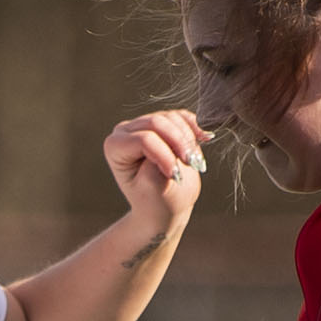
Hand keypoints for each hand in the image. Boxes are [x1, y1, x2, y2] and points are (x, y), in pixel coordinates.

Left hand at [104, 110, 208, 229]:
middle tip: (191, 162)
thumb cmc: (156, 200)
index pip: (144, 139)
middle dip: (178, 142)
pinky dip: (195, 126)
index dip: (164, 154)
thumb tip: (173, 138)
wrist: (165, 205)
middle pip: (157, 122)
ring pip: (172, 117)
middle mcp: (125, 131)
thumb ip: (158, 162)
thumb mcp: (154, 186)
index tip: (175, 175)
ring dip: (187, 138)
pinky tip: (205, 139)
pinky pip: (182, 116)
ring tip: (194, 160)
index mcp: (115, 147)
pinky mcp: (164, 123)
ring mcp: (145, 124)